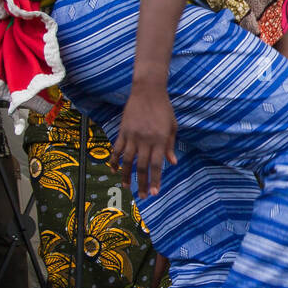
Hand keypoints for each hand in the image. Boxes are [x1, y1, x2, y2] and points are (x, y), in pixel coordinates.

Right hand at [112, 81, 177, 196]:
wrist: (148, 91)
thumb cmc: (164, 109)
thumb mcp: (172, 127)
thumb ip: (170, 145)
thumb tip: (172, 163)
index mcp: (160, 140)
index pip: (157, 165)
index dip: (156, 180)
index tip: (155, 193)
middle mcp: (146, 140)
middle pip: (142, 166)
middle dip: (142, 183)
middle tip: (143, 196)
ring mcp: (132, 136)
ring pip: (127, 161)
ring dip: (126, 175)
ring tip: (127, 187)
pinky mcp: (123, 131)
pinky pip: (117, 149)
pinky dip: (114, 160)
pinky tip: (114, 170)